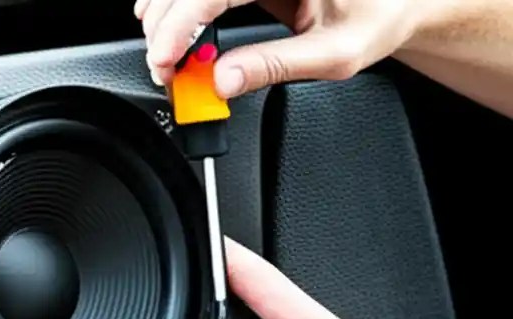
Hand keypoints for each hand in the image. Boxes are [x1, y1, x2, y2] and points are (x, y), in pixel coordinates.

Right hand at [135, 0, 427, 97]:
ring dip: (166, 18)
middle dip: (165, 27)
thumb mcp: (337, 53)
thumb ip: (276, 66)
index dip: (180, 25)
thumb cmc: (379, 15)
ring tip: (167, 58)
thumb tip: (222, 81)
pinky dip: (179, 11)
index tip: (165, 62)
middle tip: (165, 71)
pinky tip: (172, 32)